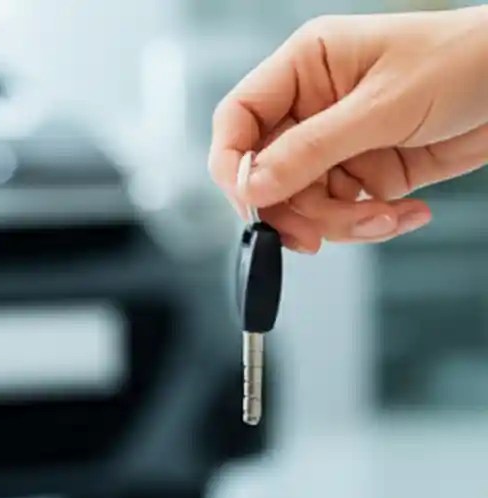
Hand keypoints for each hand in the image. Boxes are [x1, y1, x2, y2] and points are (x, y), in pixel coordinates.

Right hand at [209, 6, 487, 252]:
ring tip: (382, 219)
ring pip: (305, 201)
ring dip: (340, 223)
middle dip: (293, 209)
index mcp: (305, 67)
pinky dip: (372, 223)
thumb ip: (311, 149)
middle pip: (267, 173)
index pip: (238, 119)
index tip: (250, 202)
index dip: (233, 164)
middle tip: (313, 236)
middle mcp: (313, 106)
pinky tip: (405, 213)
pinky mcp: (368, 172)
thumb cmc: (465, 61)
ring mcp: (339, 142)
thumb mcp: (383, 106)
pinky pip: (345, 211)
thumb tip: (253, 186)